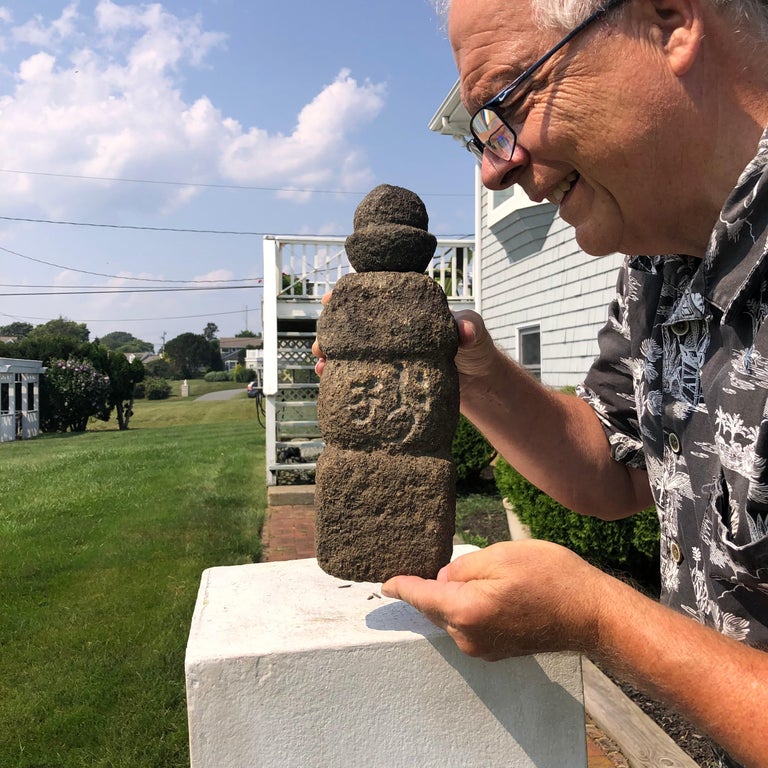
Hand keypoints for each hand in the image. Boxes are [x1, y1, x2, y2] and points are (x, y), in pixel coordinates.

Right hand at [313, 304, 496, 377]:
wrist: (480, 385)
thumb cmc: (477, 350)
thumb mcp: (475, 336)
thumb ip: (470, 329)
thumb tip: (465, 330)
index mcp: (409, 309)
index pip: (376, 295)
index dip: (350, 296)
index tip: (329, 300)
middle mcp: (394, 330)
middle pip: (355, 325)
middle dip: (332, 330)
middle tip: (321, 344)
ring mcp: (389, 353)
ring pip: (353, 349)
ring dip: (333, 355)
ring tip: (322, 365)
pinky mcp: (388, 376)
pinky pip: (361, 373)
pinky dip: (343, 376)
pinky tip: (329, 381)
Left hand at [382, 541, 604, 660]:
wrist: (592, 615)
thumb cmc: (550, 577)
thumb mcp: (502, 556)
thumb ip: (464, 567)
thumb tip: (443, 577)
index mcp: (465, 610)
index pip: (421, 597)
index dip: (401, 587)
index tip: (384, 584)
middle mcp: (468, 637)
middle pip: (436, 608)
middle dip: (428, 589)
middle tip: (421, 565)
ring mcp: (483, 648)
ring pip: (453, 617)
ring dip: (451, 598)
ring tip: (463, 574)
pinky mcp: (498, 650)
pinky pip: (470, 626)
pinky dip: (467, 609)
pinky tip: (481, 592)